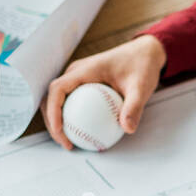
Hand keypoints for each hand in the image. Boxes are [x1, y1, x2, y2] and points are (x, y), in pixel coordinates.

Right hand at [41, 33, 166, 150]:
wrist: (144, 53)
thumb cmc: (142, 66)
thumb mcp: (141, 87)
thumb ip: (134, 106)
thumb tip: (128, 129)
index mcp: (84, 69)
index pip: (57, 88)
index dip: (53, 110)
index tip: (60, 130)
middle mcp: (76, 72)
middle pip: (51, 97)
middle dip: (51, 121)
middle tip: (66, 143)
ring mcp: (77, 77)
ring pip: (57, 100)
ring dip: (57, 121)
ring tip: (70, 142)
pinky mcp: (83, 83)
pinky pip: (71, 101)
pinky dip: (70, 117)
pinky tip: (82, 135)